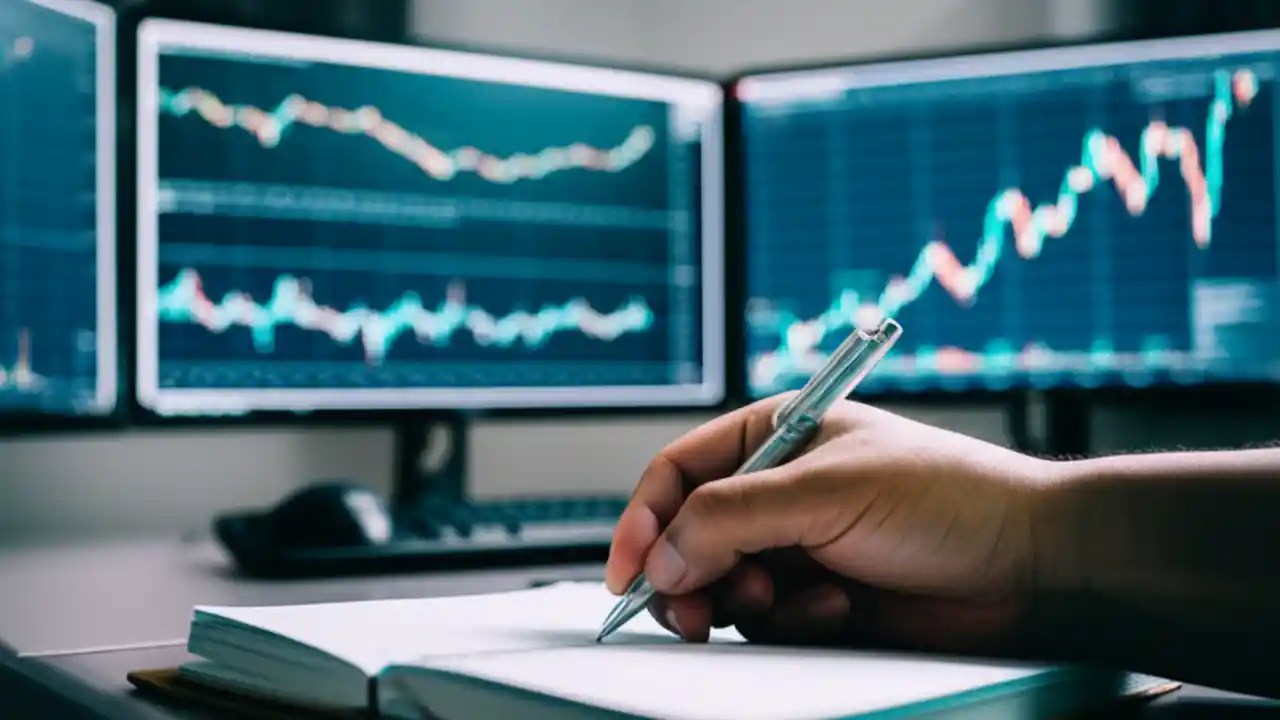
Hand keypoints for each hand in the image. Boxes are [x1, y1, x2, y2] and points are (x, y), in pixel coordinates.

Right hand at [604, 395, 1060, 653]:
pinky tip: (836, 611)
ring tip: (789, 600)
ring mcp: (799, 547)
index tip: (628, 571)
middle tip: (690, 611)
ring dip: (744, 602)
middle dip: (686, 575)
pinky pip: (767, 622)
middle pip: (689, 537)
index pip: (680, 473)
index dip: (644, 520)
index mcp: (775, 435)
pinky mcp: (820, 599)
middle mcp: (779, 491)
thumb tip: (661, 559)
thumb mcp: (826, 490)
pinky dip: (788, 623)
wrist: (1029, 566)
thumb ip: (732, 518)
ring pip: (721, 586)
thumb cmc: (943, 499)